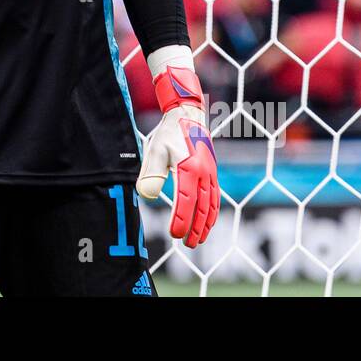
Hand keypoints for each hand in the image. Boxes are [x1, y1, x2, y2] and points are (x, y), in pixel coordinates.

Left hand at [135, 55, 219, 247]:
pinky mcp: (213, 173)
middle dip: (195, 229)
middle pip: (201, 208)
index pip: (185, 202)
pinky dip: (212, 213)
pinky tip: (207, 223)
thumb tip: (145, 195)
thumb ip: (150, 173)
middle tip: (187, 245)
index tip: (174, 234)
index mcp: (188, 168)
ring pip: (211, 205)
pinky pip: (215, 198)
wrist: (188, 115)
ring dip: (206, 225)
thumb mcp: (155, 150)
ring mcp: (211, 173)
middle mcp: (203, 173)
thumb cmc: (168, 133)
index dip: (180, 220)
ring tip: (198, 240)